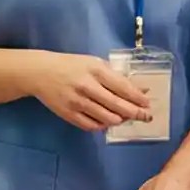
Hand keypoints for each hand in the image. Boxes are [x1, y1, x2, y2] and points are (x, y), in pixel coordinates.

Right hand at [29, 52, 149, 130]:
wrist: (41, 73)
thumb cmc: (72, 65)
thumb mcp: (94, 63)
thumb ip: (115, 76)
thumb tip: (139, 89)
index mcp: (95, 70)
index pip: (122, 87)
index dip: (137, 97)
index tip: (147, 103)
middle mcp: (87, 87)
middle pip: (117, 105)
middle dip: (135, 113)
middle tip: (145, 116)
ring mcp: (77, 102)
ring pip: (107, 118)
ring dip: (121, 120)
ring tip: (127, 118)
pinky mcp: (69, 115)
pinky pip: (92, 125)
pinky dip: (103, 125)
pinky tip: (108, 121)